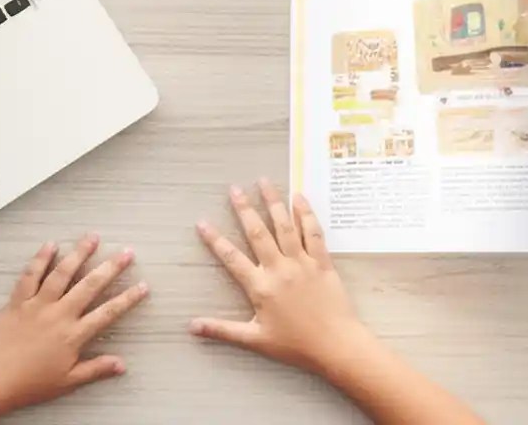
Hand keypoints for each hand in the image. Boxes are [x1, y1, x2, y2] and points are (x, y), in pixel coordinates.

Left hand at [0, 235, 148, 423]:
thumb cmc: (30, 383)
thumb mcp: (68, 381)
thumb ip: (96, 369)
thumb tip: (121, 364)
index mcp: (73, 335)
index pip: (108, 312)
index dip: (128, 298)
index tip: (142, 286)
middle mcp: (59, 315)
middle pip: (90, 285)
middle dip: (111, 267)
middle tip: (126, 252)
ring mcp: (38, 305)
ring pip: (62, 274)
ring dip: (79, 254)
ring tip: (93, 238)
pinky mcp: (18, 302)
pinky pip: (30, 276)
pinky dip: (40, 259)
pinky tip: (50, 245)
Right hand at [191, 181, 485, 424]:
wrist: (335, 345)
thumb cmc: (295, 345)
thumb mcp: (255, 340)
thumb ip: (222, 330)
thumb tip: (192, 326)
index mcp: (260, 286)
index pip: (232, 258)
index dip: (215, 239)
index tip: (202, 222)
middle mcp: (279, 268)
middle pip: (258, 232)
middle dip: (244, 208)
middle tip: (234, 188)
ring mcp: (302, 263)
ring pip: (285, 226)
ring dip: (274, 202)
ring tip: (264, 181)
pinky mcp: (322, 262)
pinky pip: (314, 233)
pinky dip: (306, 214)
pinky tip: (299, 197)